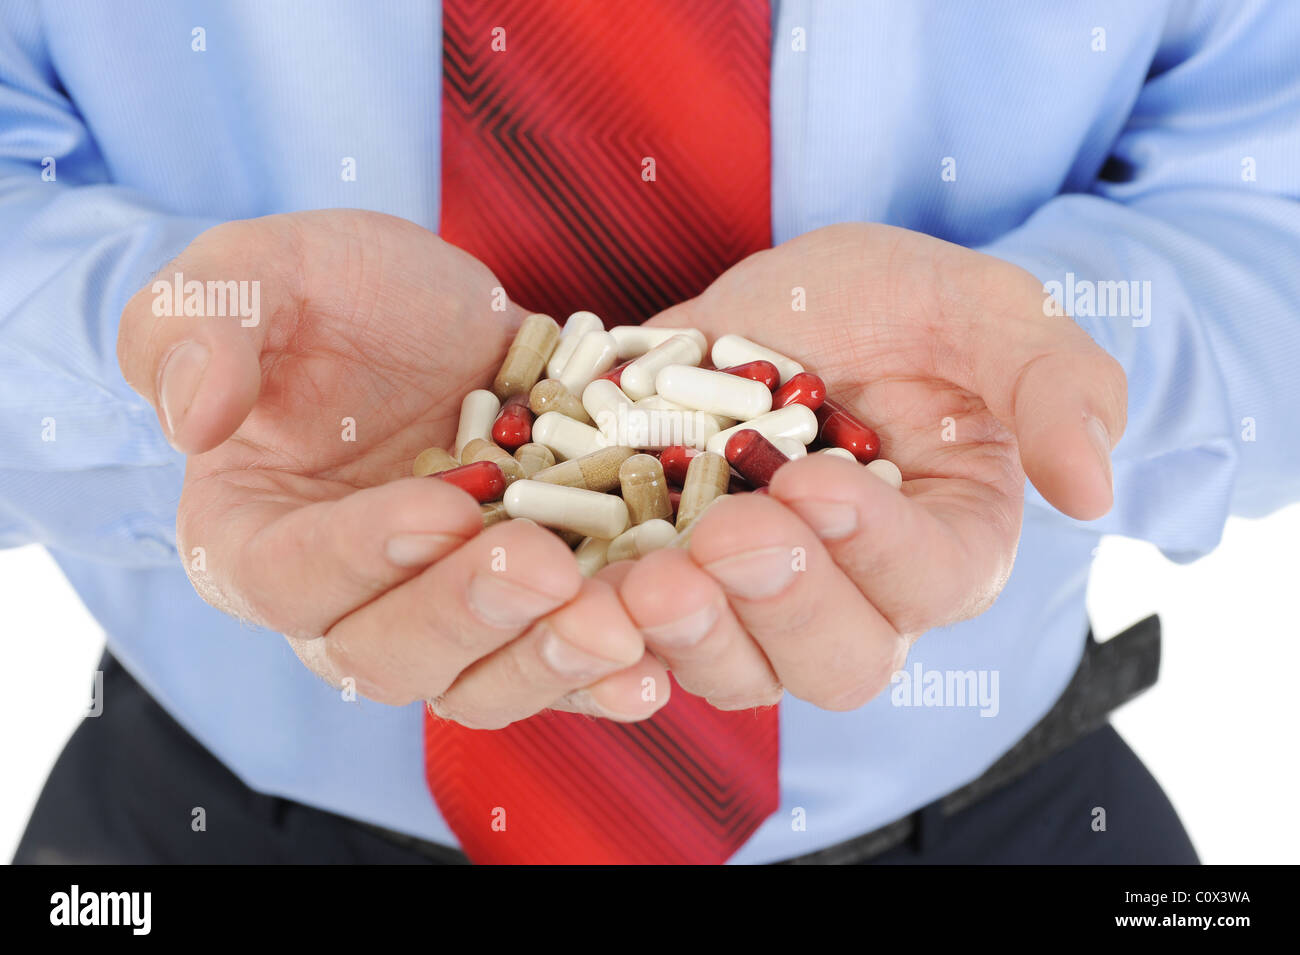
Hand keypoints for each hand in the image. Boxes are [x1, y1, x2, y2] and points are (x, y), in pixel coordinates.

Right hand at [118, 210, 667, 724]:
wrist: (441, 315)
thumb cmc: (333, 293)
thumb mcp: (260, 270)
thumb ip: (197, 325)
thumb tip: (193, 417)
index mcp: (253, 533)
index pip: (287, 575)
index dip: (358, 554)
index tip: (439, 507)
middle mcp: (343, 601)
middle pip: (387, 654)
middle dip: (468, 617)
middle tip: (545, 569)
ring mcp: (440, 615)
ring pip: (477, 684)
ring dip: (546, 666)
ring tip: (616, 629)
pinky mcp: (524, 613)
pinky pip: (556, 672)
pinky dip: (602, 679)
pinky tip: (655, 664)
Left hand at [618, 222, 1125, 710]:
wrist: (775, 304)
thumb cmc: (894, 304)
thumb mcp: (978, 307)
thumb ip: (1052, 381)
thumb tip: (1095, 489)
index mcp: (949, 540)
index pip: (934, 581)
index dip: (878, 549)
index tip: (815, 481)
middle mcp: (859, 595)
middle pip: (842, 662)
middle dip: (784, 606)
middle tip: (725, 536)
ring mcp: (758, 603)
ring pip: (742, 675)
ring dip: (693, 638)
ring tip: (643, 583)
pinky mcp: (675, 585)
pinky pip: (646, 650)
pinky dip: (613, 638)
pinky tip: (582, 602)